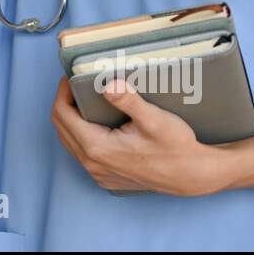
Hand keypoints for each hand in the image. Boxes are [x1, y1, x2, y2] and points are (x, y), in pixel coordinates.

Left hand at [50, 76, 226, 196]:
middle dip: (64, 103)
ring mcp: (98, 173)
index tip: (70, 77)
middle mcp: (93, 164)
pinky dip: (80, 135)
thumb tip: (108, 84)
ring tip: (83, 100)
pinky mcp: (106, 177)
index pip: (63, 114)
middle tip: (75, 84)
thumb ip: (128, 100)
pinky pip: (81, 153)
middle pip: (61, 127)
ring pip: (70, 141)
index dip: (63, 92)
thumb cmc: (176, 148)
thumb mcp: (154, 119)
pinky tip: (94, 123)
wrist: (192, 176)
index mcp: (97, 148)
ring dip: (71, 119)